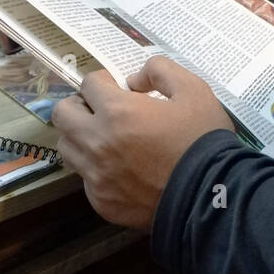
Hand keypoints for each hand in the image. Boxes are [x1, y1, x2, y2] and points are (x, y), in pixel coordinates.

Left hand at [51, 59, 235, 230]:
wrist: (211, 197)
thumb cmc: (202, 140)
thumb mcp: (194, 91)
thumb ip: (161, 71)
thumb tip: (134, 79)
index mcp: (118, 111)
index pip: (89, 83)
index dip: (105, 81)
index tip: (118, 87)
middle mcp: (97, 142)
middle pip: (62, 114)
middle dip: (81, 105)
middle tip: (103, 110)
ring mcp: (95, 176)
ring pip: (66, 147)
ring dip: (81, 136)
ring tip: (108, 139)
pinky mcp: (100, 202)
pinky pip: (84, 177)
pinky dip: (96, 167)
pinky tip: (122, 169)